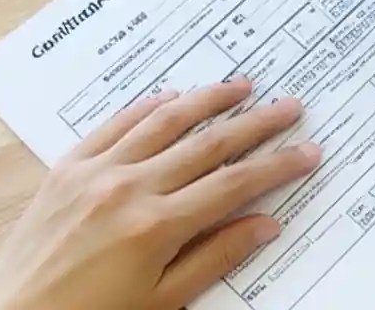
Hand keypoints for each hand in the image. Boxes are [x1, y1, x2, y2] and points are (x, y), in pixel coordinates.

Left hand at [0, 77, 320, 309]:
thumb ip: (215, 257)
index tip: (306, 151)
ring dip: (207, 100)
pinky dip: (147, 107)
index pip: (235, 184)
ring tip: (240, 86)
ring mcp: (96, 172)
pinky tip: (171, 97)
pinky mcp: (68, 167)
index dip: (276, 165)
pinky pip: (115, 124)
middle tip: (289, 107)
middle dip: (256, 123)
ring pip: (165, 121)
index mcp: (157, 226)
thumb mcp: (161, 301)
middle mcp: (129, 188)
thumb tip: (265, 225)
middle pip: (209, 143)